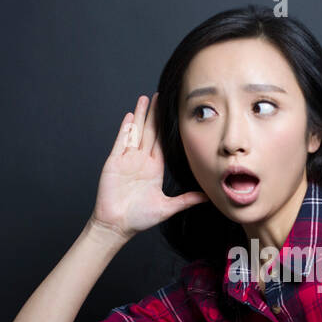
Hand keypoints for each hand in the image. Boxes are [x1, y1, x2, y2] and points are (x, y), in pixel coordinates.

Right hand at [89, 92, 208, 240]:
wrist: (118, 225)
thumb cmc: (139, 218)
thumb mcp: (167, 207)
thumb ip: (186, 200)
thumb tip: (206, 197)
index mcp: (154, 168)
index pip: (162, 142)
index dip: (166, 127)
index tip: (171, 112)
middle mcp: (141, 161)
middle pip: (149, 132)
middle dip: (155, 115)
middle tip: (160, 96)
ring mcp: (127, 160)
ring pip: (135, 132)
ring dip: (140, 116)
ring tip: (145, 99)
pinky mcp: (114, 162)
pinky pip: (121, 142)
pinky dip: (126, 129)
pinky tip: (131, 116)